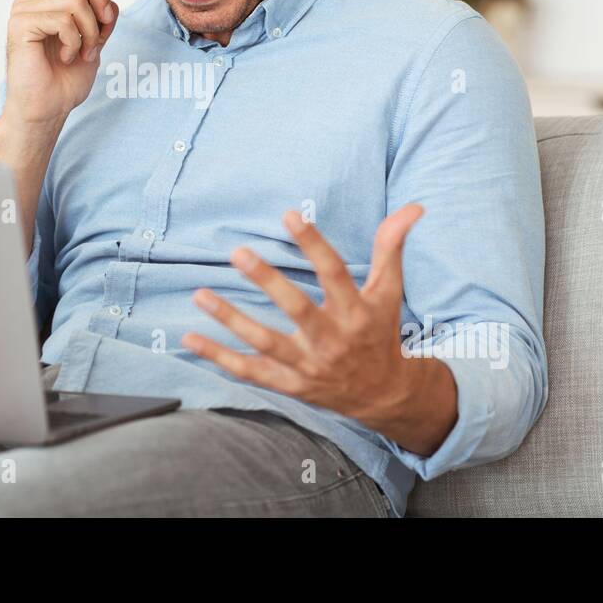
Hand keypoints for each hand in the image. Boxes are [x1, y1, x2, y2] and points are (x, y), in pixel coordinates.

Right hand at [2, 0, 119, 126]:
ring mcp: (25, 9)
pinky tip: (65, 56)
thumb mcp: (95, 43)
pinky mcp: (21, 24)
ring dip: (91, 31)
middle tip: (103, 27)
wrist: (46, 109)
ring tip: (82, 52)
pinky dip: (75, 41)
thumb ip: (101, 17)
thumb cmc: (64, 80)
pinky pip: (63, 18)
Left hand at [182, 204, 447, 435]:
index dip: (313, 243)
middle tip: (238, 252)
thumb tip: (413, 207)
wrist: (383, 395)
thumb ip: (391, 248)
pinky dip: (219, 358)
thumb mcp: (389, 291)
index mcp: (356, 312)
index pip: (333, 273)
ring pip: (266, 342)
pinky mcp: (290, 384)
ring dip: (231, 320)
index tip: (289, 215)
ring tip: (200, 294)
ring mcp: (308, 366)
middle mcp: (332, 340)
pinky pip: (250, 372)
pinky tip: (190, 339)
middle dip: (267, 281)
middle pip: (297, 308)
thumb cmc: (380, 333)